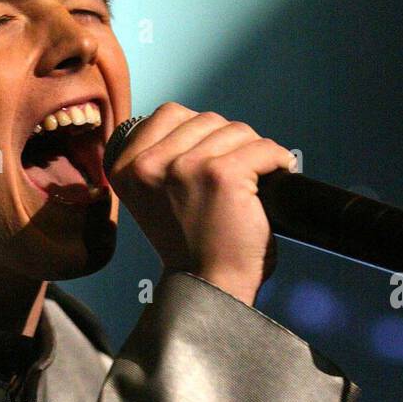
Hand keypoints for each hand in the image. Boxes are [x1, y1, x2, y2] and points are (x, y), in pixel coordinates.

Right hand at [108, 102, 296, 304]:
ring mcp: (185, 168)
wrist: (207, 288)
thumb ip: (162, 159)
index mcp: (125, 168)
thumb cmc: (189, 246)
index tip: (209, 161)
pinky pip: (262, 148)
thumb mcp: (154, 196)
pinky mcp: (221, 175)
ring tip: (249, 184)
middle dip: (227, 143)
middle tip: (232, 180)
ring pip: (236, 130)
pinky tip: (273, 179)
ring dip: (251, 153)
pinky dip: (276, 161)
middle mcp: (149, 165)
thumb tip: (199, 123)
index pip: (169, 113)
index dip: (198, 132)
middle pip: (206, 118)